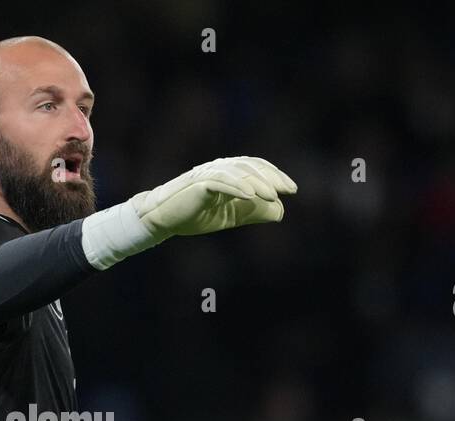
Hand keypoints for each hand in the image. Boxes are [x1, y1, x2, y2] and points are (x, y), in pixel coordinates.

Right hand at [131, 156, 296, 237]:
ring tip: (273, 196)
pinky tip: (251, 196)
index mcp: (228, 172)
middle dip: (271, 177)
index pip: (255, 167)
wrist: (163, 220)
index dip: (274, 175)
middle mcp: (219, 168)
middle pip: (249, 166)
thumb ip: (255, 213)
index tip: (291, 189)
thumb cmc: (196, 216)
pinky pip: (220, 182)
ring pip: (237, 172)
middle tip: (288, 190)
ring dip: (257, 183)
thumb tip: (280, 212)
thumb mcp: (232, 216)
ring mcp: (208, 174)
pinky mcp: (198, 184)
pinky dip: (237, 188)